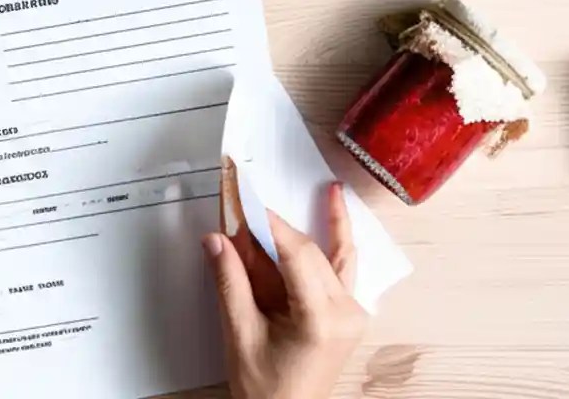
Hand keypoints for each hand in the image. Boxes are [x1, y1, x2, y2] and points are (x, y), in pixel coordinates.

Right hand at [203, 183, 366, 398]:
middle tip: (252, 204)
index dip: (270, 224)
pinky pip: (343, 271)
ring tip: (331, 189)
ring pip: (339, 256)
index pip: (296, 254)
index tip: (247, 202)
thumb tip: (216, 241)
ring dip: (332, 223)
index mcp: (321, 320)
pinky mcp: (348, 316)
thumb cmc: (267, 391)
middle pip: (313, 252)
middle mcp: (345, 314)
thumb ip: (230, 283)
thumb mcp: (241, 336)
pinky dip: (336, 245)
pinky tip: (336, 221)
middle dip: (280, 227)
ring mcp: (352, 315)